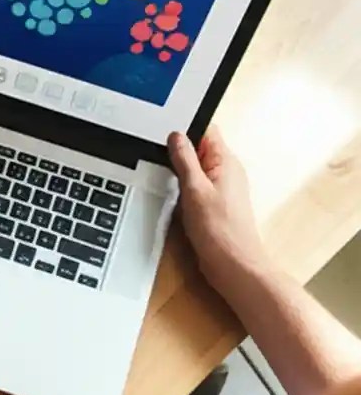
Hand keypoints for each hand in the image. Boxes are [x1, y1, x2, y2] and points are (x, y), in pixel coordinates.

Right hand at [168, 130, 269, 290]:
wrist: (233, 265)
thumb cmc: (219, 230)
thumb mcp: (194, 189)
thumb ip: (184, 160)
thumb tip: (175, 135)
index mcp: (226, 162)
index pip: (206, 131)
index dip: (185, 129)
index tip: (164, 136)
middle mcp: (226, 171)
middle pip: (199, 149)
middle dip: (179, 152)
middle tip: (160, 161)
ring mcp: (222, 187)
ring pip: (196, 168)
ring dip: (180, 172)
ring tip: (167, 181)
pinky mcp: (214, 203)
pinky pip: (196, 185)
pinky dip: (183, 188)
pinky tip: (174, 198)